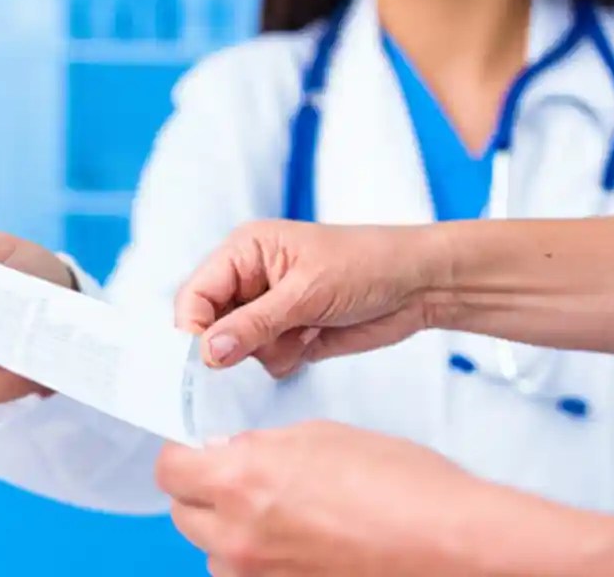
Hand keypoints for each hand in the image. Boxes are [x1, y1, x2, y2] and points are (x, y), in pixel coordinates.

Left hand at [155, 421, 486, 576]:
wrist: (456, 546)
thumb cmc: (404, 487)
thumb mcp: (321, 437)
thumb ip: (260, 448)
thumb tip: (227, 454)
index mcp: (239, 483)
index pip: (170, 471)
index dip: (185, 457)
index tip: (201, 453)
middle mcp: (237, 537)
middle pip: (184, 513)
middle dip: (205, 494)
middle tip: (245, 480)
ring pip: (214, 553)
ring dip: (232, 533)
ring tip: (284, 517)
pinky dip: (261, 563)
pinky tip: (301, 546)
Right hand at [175, 220, 445, 376]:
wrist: (419, 285)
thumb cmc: (367, 265)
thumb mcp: (305, 293)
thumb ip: (253, 324)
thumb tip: (208, 352)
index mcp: (243, 251)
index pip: (196, 294)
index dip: (193, 328)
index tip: (206, 359)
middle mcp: (249, 279)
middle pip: (210, 325)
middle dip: (236, 342)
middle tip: (272, 339)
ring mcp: (267, 309)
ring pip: (237, 349)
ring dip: (269, 349)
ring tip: (307, 329)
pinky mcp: (287, 334)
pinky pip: (265, 361)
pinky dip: (286, 358)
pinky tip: (315, 337)